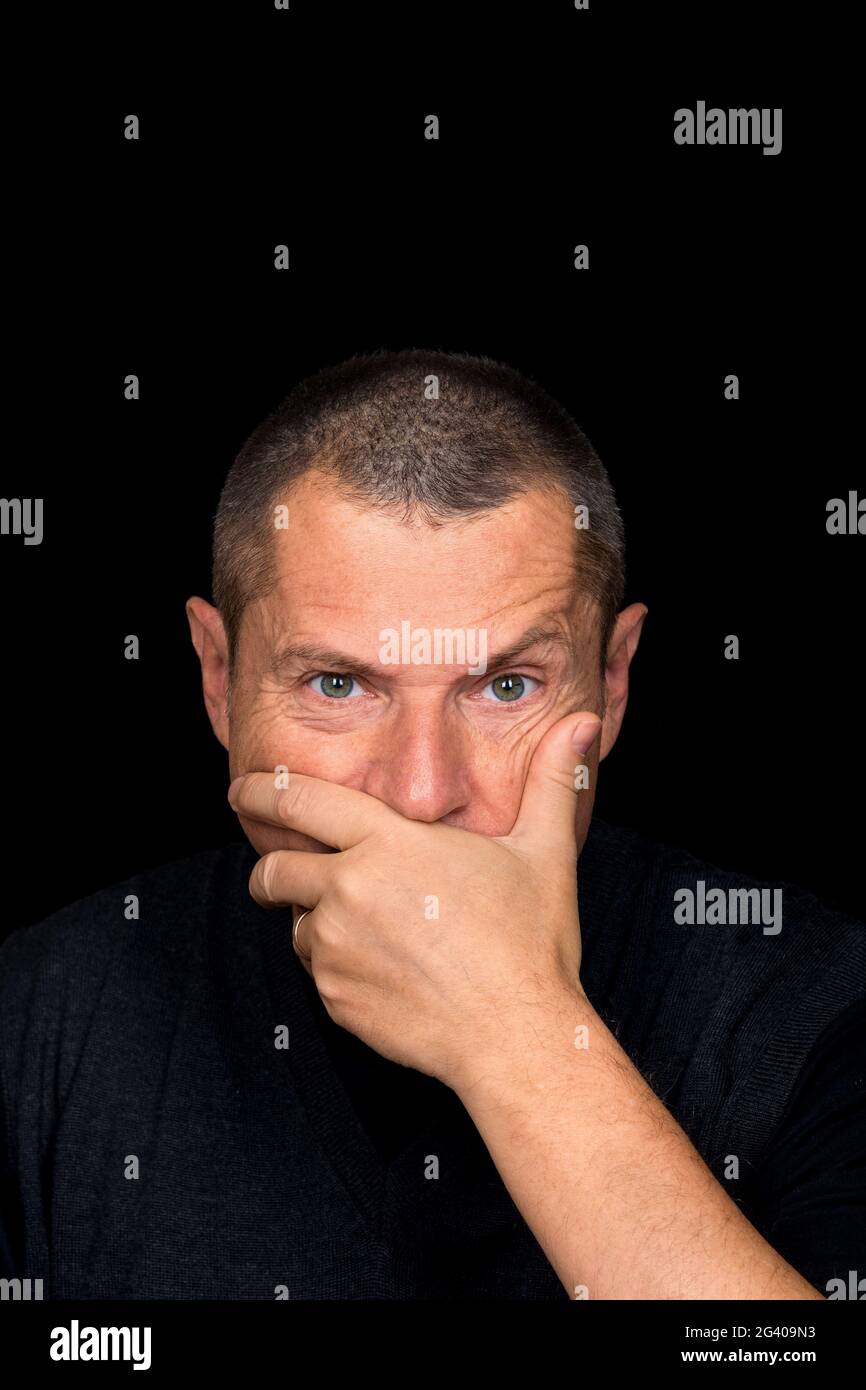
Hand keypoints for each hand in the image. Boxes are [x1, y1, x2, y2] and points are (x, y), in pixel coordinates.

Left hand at [227, 711, 600, 1090]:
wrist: (515, 1036)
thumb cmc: (530, 941)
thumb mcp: (544, 851)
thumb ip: (552, 779)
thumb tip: (582, 723)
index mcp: (388, 843)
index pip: (300, 799)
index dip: (260, 789)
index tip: (239, 787)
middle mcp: (347, 889)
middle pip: (274, 867)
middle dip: (272, 867)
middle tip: (282, 872)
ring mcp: (335, 948)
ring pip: (297, 923)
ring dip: (316, 920)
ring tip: (374, 932)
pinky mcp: (334, 996)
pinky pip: (317, 971)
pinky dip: (337, 965)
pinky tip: (387, 970)